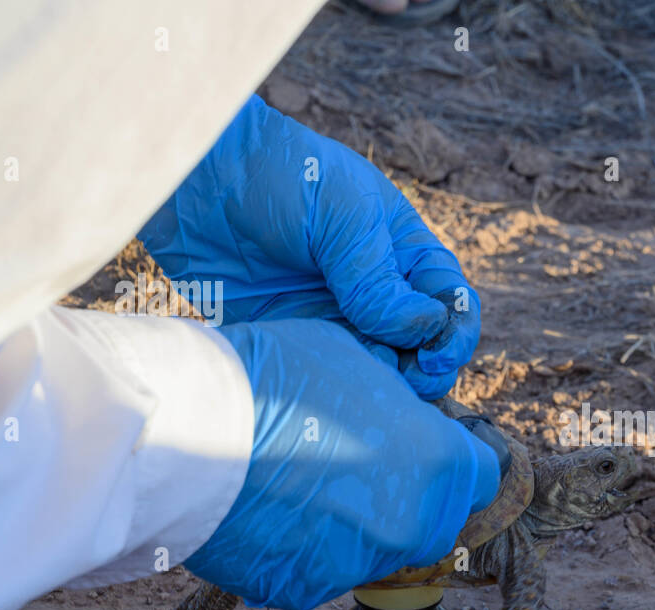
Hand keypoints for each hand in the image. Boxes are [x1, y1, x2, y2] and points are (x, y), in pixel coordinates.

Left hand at [139, 95, 477, 398]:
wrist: (198, 180)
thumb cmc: (281, 177)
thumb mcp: (344, 217)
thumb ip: (380, 280)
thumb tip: (424, 330)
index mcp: (406, 255)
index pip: (453, 304)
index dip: (456, 334)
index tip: (437, 355)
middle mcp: (380, 292)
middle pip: (425, 348)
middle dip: (427, 370)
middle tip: (409, 380)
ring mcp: (339, 318)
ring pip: (384, 368)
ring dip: (387, 383)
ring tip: (370, 382)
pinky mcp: (299, 337)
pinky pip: (334, 374)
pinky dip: (343, 387)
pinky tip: (335, 384)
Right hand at [185, 319, 499, 609]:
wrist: (182, 431)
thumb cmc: (272, 377)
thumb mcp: (352, 356)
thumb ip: (394, 395)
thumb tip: (400, 405)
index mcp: (440, 464)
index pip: (483, 476)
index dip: (456, 460)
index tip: (427, 450)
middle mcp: (413, 523)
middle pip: (435, 520)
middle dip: (410, 497)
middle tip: (358, 466)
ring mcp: (359, 564)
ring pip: (376, 548)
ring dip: (355, 524)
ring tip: (299, 484)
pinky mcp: (304, 590)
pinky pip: (318, 568)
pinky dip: (303, 548)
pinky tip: (266, 511)